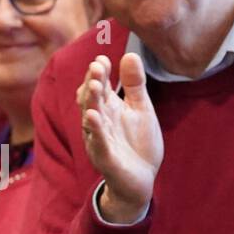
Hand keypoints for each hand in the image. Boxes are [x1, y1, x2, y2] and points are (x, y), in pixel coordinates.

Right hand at [76, 51, 163, 222]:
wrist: (142, 179)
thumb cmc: (138, 143)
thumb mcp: (141, 109)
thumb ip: (135, 84)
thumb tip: (130, 54)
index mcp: (108, 108)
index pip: (100, 86)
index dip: (99, 73)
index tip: (102, 59)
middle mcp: (99, 122)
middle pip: (92, 99)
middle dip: (93, 83)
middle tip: (96, 66)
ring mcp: (100, 140)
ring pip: (91, 119)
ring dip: (92, 102)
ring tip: (96, 85)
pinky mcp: (105, 158)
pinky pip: (98, 143)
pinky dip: (94, 130)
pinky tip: (92, 117)